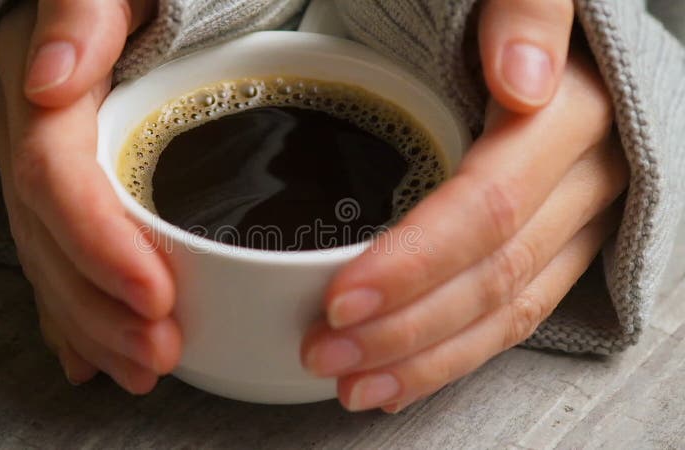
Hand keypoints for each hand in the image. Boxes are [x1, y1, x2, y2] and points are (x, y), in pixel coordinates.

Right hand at [0, 0, 179, 393]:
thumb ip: (80, 16)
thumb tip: (50, 79)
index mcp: (38, 84)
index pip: (53, 178)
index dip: (98, 244)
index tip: (154, 294)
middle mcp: (26, 131)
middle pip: (47, 236)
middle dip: (101, 308)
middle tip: (160, 354)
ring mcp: (34, 163)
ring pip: (47, 259)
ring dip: (92, 326)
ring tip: (142, 368)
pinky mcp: (54, 187)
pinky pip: (51, 257)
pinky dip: (72, 314)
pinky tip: (91, 355)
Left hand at [301, 3, 628, 411]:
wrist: (554, 41)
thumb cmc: (513, 18)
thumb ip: (525, 11)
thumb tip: (524, 80)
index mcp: (570, 118)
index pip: (487, 207)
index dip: (415, 261)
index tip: (341, 297)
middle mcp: (584, 181)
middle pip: (493, 274)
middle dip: (404, 326)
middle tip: (324, 350)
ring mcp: (577, 224)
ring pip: (506, 311)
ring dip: (424, 358)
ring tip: (352, 383)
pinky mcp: (559, 249)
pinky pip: (513, 316)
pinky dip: (453, 355)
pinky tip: (398, 378)